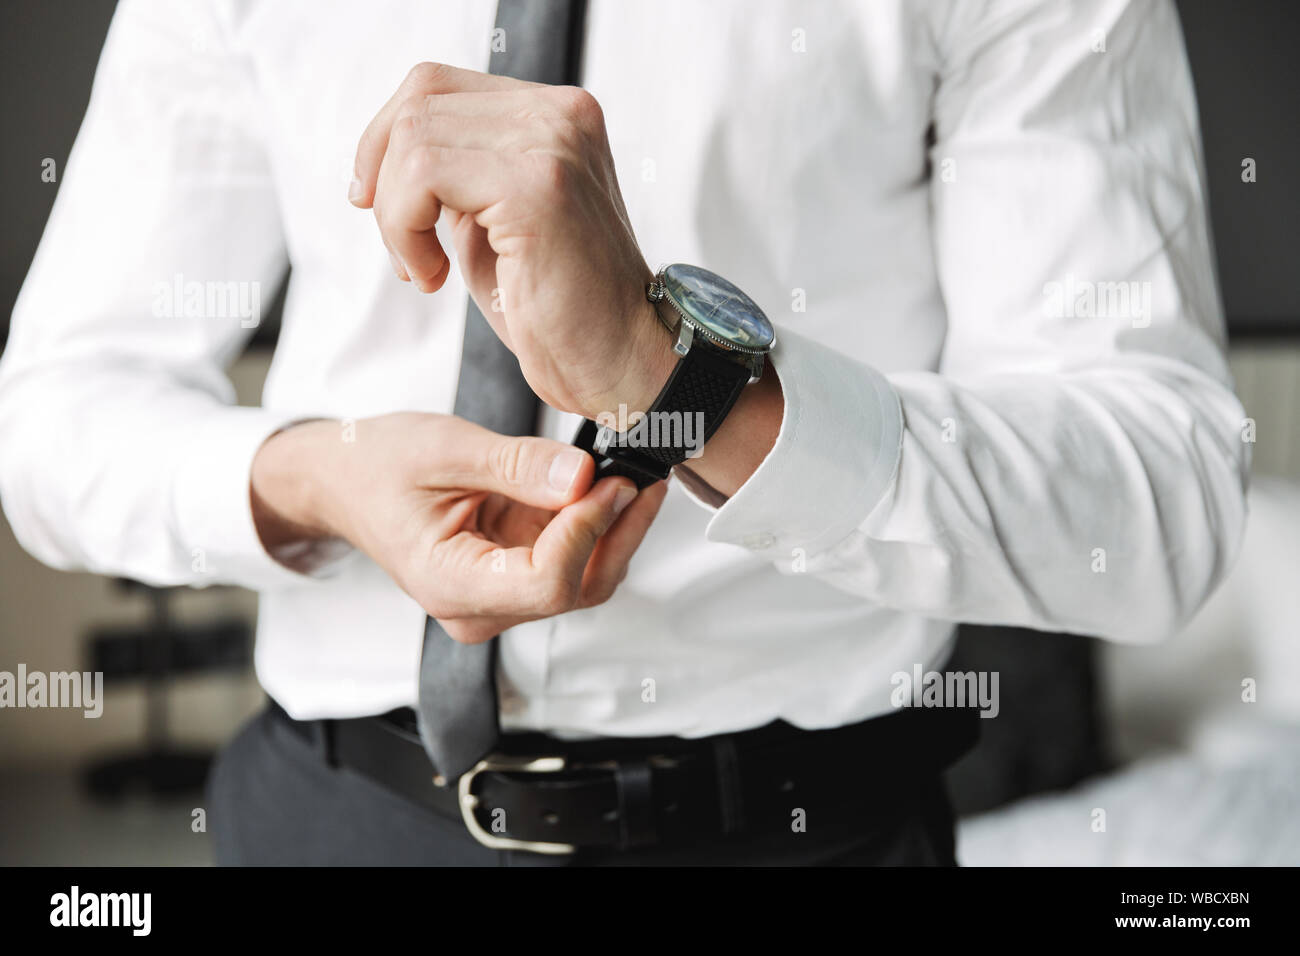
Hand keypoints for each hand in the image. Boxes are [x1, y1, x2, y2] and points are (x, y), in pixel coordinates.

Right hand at [250, 413, 666, 643]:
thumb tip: (582, 477)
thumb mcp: (445, 450)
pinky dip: (596, 525)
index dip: (586, 532)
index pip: (546, 584)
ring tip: (632, 473)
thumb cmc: (378, 466)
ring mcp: (500, 598)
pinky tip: (610, 485)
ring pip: (584, 580)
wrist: (344, 480)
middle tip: (639, 472)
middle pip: (576, 589)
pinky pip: (572, 562)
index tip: (606, 480)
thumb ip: (516, 465)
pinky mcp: (514, 577)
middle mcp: (479, 608)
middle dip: (615, 532)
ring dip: (615, 530)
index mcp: (450, 585)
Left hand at [349, 62, 675, 420]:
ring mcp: (552, 143)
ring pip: (413, 137)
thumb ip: (458, 168)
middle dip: (384, 180)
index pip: (435, 85)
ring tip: (425, 269)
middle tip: (406, 251)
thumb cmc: (556, 304)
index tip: (377, 203)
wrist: (618, 360)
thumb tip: (382, 147)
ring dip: (395, 216)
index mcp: (558, 114)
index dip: (386, 140)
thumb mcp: (496, 216)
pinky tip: (435, 277)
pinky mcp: (535, 185)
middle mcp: (562, 114)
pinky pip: (422, 178)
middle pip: (419, 101)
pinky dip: (406, 232)